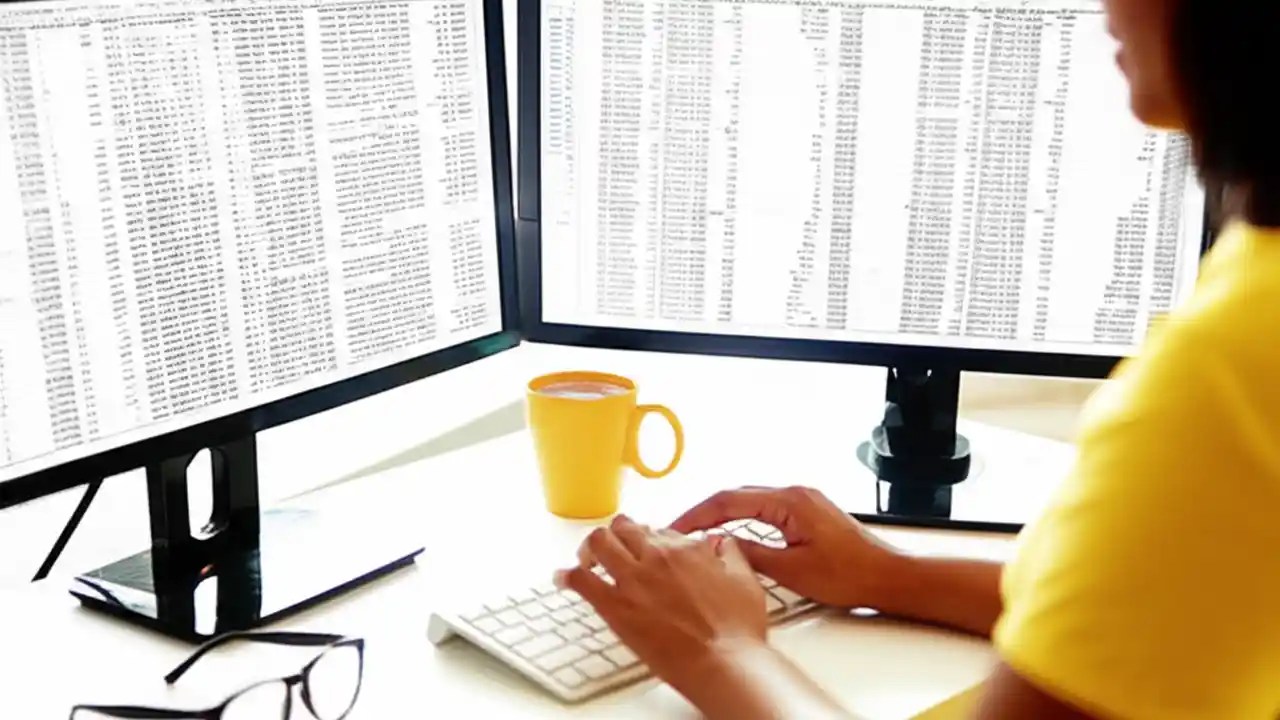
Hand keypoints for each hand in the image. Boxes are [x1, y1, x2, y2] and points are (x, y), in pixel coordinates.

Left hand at [554, 515, 769, 709]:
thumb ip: (730, 556)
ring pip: (598, 543)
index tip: (646, 548)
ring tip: (588, 558)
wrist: (724, 663)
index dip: (648, 537)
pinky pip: (581, 581)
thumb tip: (720, 543)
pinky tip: (563, 578)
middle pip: (623, 528)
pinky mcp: (615, 607)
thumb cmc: (737, 630)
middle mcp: (656, 557)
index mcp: (685, 549)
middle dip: (616, 534)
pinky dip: (568, 576)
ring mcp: (633, 580)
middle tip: (612, 546)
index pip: (656, 529)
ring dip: (590, 547)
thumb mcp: (746, 581)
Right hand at [668, 486, 902, 608]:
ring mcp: (804, 501)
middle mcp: (796, 494)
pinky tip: (734, 534)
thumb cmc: (851, 574)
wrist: (889, 577)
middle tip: (679, 531)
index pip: (729, 500)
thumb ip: (751, 555)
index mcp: (789, 502)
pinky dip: (744, 519)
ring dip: (724, 514)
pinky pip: (767, 509)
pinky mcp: (809, 512)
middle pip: (737, 496)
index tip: (676, 528)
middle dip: (705, 512)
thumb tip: (721, 546)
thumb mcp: (791, 570)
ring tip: (699, 533)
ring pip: (751, 501)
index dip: (697, 514)